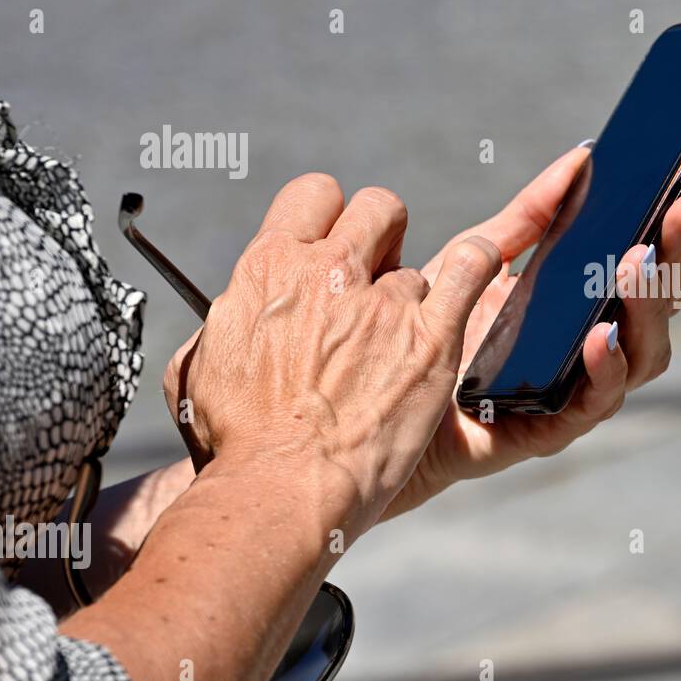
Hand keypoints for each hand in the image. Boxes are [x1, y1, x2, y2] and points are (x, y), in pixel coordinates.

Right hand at [163, 175, 500, 540]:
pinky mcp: (432, 337)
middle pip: (377, 209)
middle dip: (381, 235)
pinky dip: (479, 267)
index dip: (330, 216)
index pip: (314, 195)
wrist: (280, 484)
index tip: (334, 242)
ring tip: (404, 338)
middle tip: (378, 279)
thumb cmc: (234, 440)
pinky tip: (480, 276)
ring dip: (414, 295)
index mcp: (269, 267)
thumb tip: (240, 306)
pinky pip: (472, 268)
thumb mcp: (200, 365)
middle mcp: (329, 272)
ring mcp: (385, 303)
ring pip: (417, 264)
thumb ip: (229, 320)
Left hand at [383, 145, 680, 516]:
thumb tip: (582, 157)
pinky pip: (593, 403)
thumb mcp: (482, 254)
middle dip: (673, 262)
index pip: (651, 269)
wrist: (387, 396)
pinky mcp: (551, 429)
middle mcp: (598, 348)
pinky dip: (604, 368)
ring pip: (642, 357)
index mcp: (590, 305)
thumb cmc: (440, 325)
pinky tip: (599, 336)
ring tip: (632, 270)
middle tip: (676, 218)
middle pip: (659, 310)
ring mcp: (580, 390)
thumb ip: (532, 212)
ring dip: (644, 311)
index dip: (676, 237)